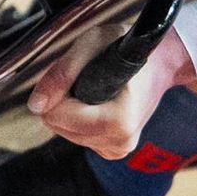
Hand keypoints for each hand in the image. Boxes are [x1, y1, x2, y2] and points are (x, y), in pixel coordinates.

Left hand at [26, 26, 196, 158]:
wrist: (160, 62)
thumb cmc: (126, 47)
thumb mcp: (92, 44)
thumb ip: (61, 73)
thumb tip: (36, 105)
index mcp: (119, 121)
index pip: (57, 116)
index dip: (58, 91)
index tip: (77, 72)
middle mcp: (120, 142)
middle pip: (58, 126)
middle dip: (63, 100)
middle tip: (89, 77)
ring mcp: (119, 149)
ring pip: (65, 132)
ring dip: (70, 108)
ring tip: (96, 87)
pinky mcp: (115, 151)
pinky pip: (77, 136)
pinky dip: (79, 118)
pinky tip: (97, 102)